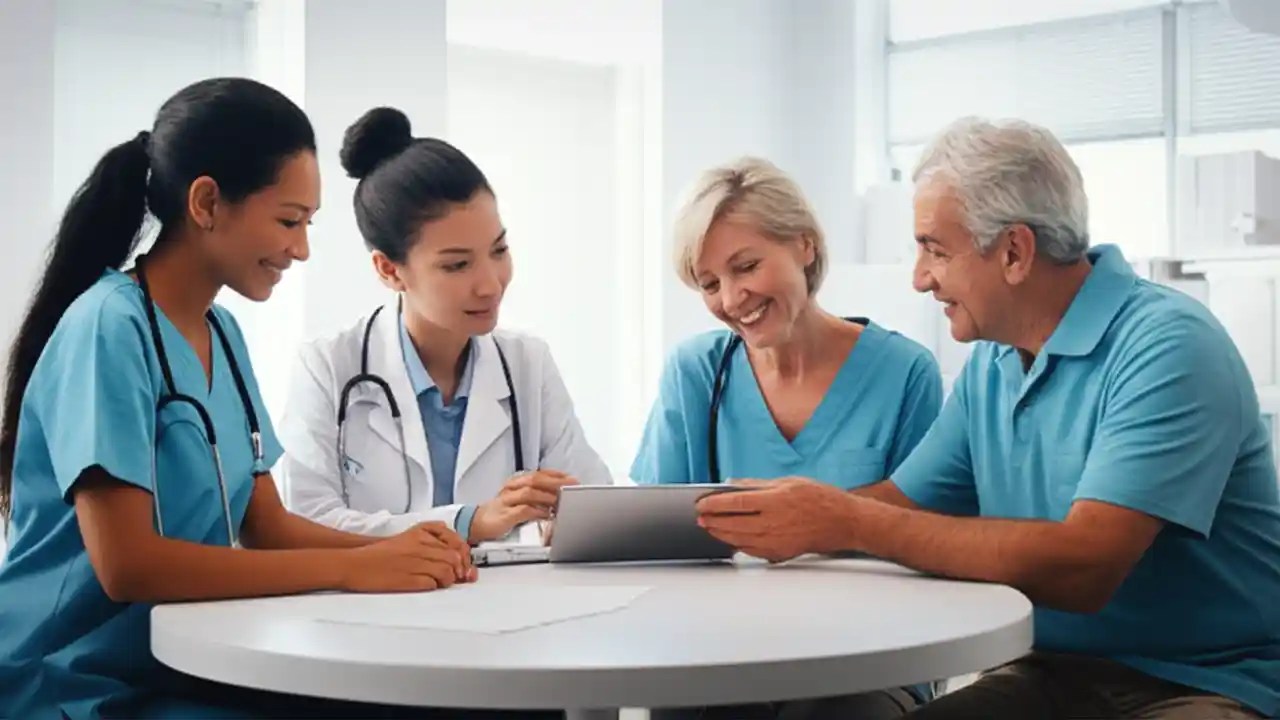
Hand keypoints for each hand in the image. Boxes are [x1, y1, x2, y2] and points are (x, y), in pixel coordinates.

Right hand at [342, 522, 476, 591]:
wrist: (355, 564)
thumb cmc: (379, 554)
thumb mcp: (406, 537)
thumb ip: (429, 537)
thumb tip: (452, 546)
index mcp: (420, 534)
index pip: (455, 542)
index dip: (464, 555)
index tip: (464, 563)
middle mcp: (419, 546)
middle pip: (454, 557)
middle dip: (460, 569)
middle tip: (456, 576)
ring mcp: (414, 563)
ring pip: (447, 571)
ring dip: (448, 580)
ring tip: (440, 582)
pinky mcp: (408, 579)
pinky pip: (432, 584)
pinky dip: (435, 586)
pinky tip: (427, 585)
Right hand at [469, 470, 577, 542]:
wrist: (475, 524)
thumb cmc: (500, 512)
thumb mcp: (519, 500)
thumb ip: (536, 497)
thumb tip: (558, 497)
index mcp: (516, 482)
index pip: (539, 474)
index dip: (557, 475)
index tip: (572, 479)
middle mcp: (511, 488)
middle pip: (536, 480)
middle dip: (556, 482)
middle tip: (572, 486)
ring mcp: (507, 500)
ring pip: (530, 492)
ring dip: (548, 496)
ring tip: (561, 499)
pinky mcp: (504, 515)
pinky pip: (523, 510)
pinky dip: (537, 511)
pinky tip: (547, 513)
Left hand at [695, 477, 858, 561]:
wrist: (844, 522)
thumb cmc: (820, 499)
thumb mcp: (789, 481)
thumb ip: (758, 484)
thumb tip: (733, 484)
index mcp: (775, 500)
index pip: (735, 502)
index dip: (714, 504)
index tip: (701, 503)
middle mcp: (773, 522)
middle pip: (733, 524)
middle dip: (712, 521)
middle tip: (700, 517)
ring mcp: (776, 541)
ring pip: (739, 540)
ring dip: (721, 535)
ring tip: (710, 528)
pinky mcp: (780, 554)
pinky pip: (752, 551)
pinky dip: (738, 546)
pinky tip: (731, 541)